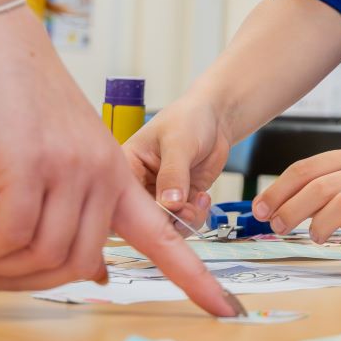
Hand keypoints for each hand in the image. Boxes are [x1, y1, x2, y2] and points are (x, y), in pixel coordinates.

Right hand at [0, 6, 239, 316]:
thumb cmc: (15, 94)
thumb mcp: (59, 151)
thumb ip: (73, 201)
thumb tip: (83, 267)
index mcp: (118, 176)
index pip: (169, 237)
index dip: (197, 280)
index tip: (228, 312)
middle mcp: (104, 175)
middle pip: (81, 265)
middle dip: (26, 281)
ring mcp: (72, 169)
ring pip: (45, 256)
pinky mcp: (30, 164)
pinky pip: (11, 236)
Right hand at [124, 96, 230, 225]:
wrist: (216, 118)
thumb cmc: (188, 118)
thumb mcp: (178, 142)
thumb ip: (173, 174)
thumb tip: (170, 204)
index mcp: (126, 166)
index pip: (124, 198)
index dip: (141, 213)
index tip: (163, 215)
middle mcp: (139, 183)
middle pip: (144, 217)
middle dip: (168, 219)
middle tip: (186, 210)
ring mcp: (160, 193)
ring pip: (166, 223)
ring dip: (186, 219)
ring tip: (198, 201)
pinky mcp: (181, 199)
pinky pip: (185, 219)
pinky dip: (197, 214)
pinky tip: (204, 197)